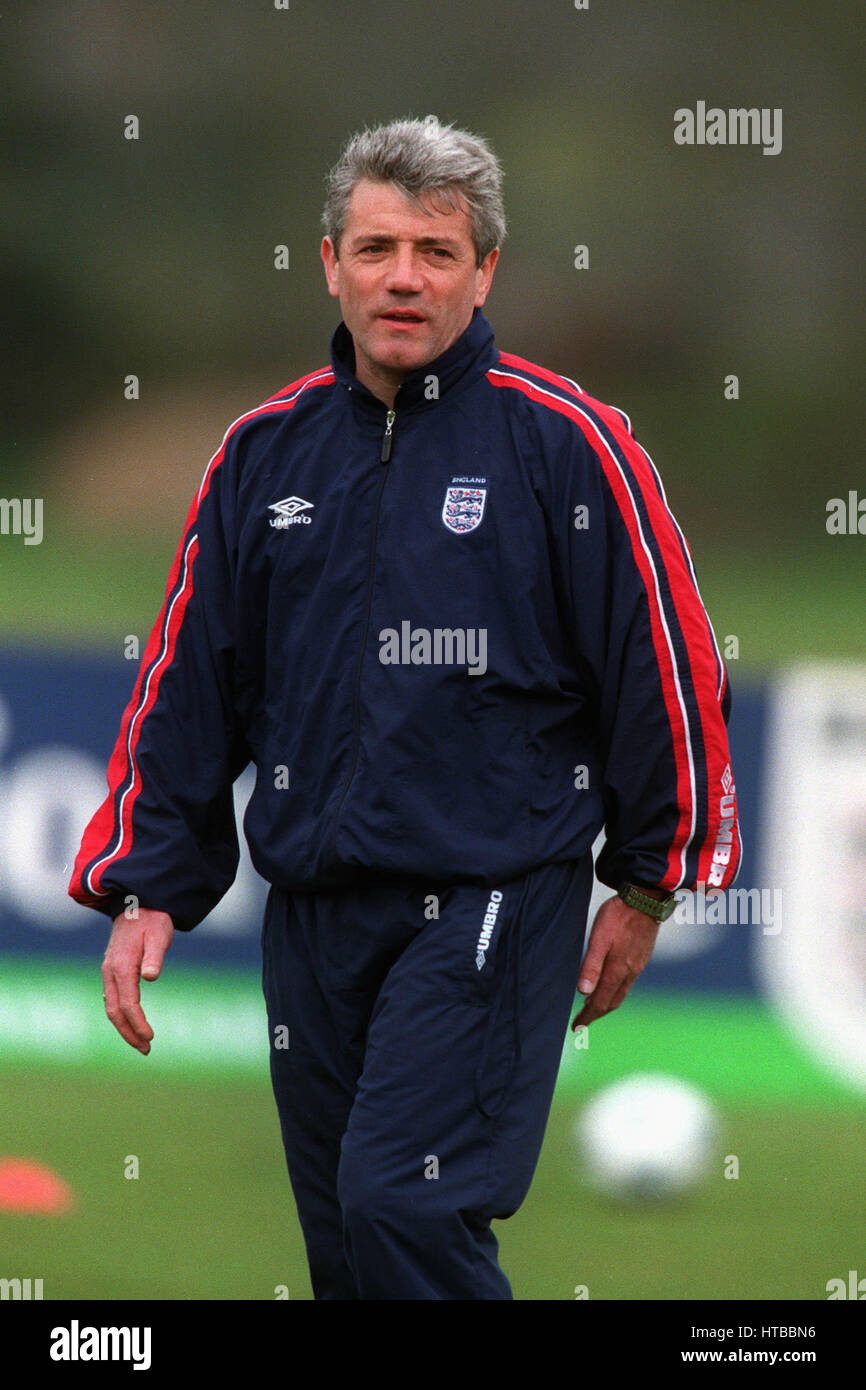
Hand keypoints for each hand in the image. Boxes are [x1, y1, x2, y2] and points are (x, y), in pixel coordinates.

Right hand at [101, 908, 173, 1053]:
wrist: (138, 904)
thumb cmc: (152, 920)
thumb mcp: (159, 935)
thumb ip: (154, 956)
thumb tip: (150, 977)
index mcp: (121, 966)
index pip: (128, 1004)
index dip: (138, 1023)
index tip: (150, 1038)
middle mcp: (110, 972)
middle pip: (114, 1011)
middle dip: (129, 1033)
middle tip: (146, 1050)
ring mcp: (108, 972)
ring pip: (111, 1007)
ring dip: (124, 1027)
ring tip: (142, 1043)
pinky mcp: (112, 971)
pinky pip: (113, 999)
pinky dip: (121, 1015)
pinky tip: (132, 1023)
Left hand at [570, 894, 659, 1029]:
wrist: (646, 900)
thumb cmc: (618, 916)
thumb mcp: (599, 939)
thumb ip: (591, 965)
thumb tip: (583, 992)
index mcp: (617, 971)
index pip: (601, 1002)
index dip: (588, 1016)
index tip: (576, 1027)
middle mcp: (629, 973)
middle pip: (612, 1002)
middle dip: (596, 1013)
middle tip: (582, 1020)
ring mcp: (637, 966)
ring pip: (620, 993)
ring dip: (606, 1003)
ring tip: (592, 1005)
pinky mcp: (641, 957)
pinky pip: (627, 983)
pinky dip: (615, 990)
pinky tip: (610, 984)